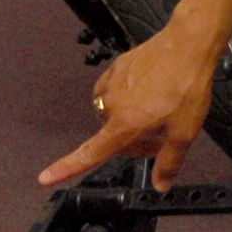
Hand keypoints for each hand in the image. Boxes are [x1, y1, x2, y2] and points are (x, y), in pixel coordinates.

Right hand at [38, 22, 218, 186]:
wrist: (187, 44)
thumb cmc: (187, 88)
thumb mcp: (185, 131)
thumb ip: (169, 161)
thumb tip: (159, 187)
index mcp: (124, 125)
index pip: (89, 154)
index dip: (65, 168)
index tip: (43, 178)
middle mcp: (110, 106)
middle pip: (111, 137)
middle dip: (133, 143)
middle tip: (161, 138)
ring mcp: (111, 84)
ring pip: (111, 114)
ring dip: (127, 121)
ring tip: (155, 115)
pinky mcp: (116, 67)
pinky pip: (111, 91)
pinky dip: (123, 100)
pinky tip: (143, 95)